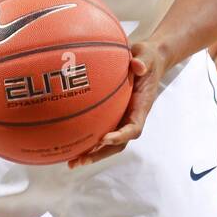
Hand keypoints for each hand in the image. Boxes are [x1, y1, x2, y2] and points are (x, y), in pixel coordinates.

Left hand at [69, 38, 167, 166]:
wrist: (148, 59)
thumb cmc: (147, 57)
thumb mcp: (147, 55)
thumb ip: (143, 60)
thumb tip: (137, 65)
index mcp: (141, 106)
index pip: (134, 127)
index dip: (121, 136)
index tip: (106, 138)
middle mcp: (131, 116)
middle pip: (118, 144)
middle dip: (100, 154)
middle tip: (81, 160)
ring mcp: (122, 117)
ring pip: (108, 142)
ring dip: (92, 154)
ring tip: (71, 162)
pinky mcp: (112, 114)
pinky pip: (99, 129)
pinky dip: (87, 139)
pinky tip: (67, 143)